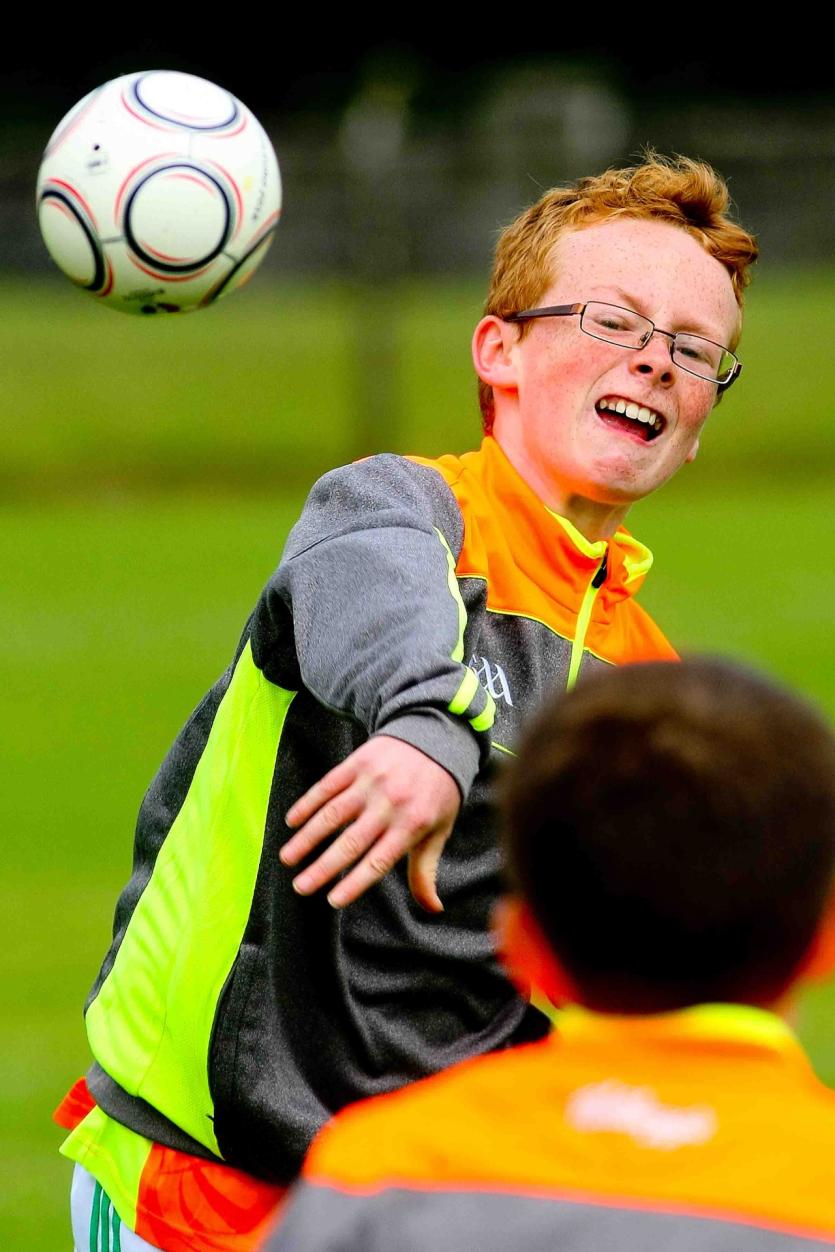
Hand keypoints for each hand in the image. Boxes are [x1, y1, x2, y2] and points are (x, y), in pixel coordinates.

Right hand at [280, 736, 460, 911]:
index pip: (379, 861)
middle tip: (300, 888)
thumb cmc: (437, 792)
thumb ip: (426, 869)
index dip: (355, 882)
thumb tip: (433, 910)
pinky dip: (307, 803)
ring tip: (287, 858)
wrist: (436, 735)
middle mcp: (390, 804)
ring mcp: (371, 782)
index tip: (333, 901)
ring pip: (333, 814)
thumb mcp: (439, 830)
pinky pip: (327, 786)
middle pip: (351, 842)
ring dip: (308, 838)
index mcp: (412, 825)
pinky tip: (291, 821)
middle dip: (323, 867)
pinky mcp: (357, 763)